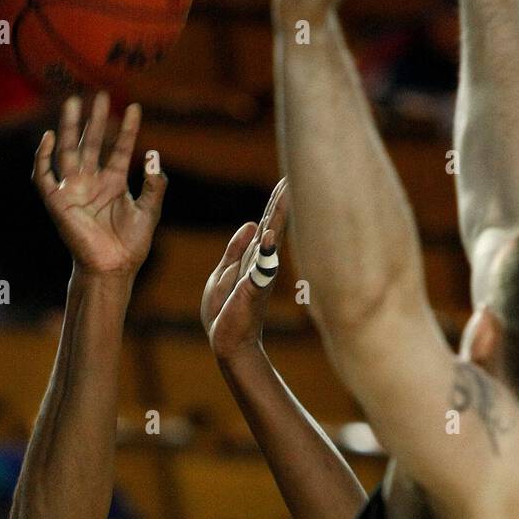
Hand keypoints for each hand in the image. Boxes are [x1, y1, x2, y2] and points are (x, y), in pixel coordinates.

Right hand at [33, 92, 166, 275]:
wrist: (113, 268)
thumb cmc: (130, 245)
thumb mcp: (148, 212)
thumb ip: (155, 186)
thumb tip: (155, 156)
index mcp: (113, 183)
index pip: (120, 149)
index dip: (127, 130)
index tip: (136, 108)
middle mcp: (92, 181)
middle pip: (91, 143)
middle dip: (95, 120)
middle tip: (101, 95)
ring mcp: (73, 189)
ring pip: (68, 151)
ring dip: (70, 128)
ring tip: (73, 102)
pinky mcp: (57, 201)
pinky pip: (44, 175)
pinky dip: (43, 157)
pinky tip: (50, 137)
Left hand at [201, 178, 288, 362]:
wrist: (228, 343)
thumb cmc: (226, 311)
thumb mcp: (224, 273)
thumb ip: (236, 250)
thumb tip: (252, 224)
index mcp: (254, 259)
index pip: (267, 225)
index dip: (276, 203)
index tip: (287, 179)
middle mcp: (261, 265)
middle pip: (273, 227)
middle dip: (282, 202)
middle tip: (294, 176)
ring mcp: (258, 277)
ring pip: (270, 242)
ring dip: (279, 218)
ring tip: (287, 194)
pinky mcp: (250, 291)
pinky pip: (258, 268)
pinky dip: (264, 252)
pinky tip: (269, 234)